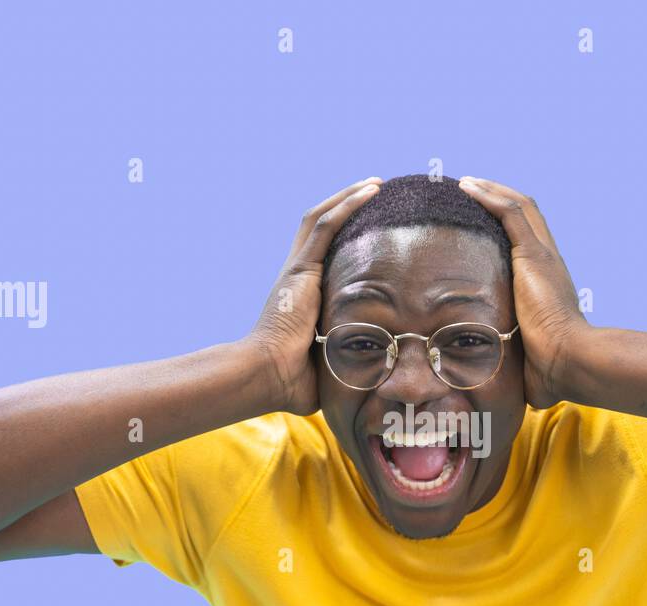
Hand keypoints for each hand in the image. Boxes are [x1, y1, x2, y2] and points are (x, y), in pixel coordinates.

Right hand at [248, 177, 382, 414]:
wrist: (266, 376)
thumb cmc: (294, 380)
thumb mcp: (330, 361)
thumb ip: (349, 356)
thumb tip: (380, 371)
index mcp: (304, 294)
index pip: (325, 251)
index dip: (345, 232)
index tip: (372, 224)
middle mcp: (298, 275)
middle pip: (320, 226)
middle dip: (347, 204)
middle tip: (376, 191)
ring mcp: (297, 269)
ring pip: (323, 218)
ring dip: (350, 197)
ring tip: (377, 183)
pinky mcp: (301, 269)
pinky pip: (326, 225)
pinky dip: (348, 204)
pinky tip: (370, 190)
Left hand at [457, 176, 591, 407]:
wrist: (569, 363)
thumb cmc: (548, 371)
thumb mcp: (522, 357)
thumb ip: (507, 358)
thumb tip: (484, 383)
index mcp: (546, 282)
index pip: (525, 240)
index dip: (504, 222)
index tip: (477, 216)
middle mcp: (548, 262)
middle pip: (524, 215)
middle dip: (496, 198)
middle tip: (467, 189)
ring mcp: (542, 257)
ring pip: (518, 206)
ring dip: (490, 190)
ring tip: (463, 182)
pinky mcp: (534, 256)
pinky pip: (511, 212)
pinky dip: (490, 196)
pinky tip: (468, 186)